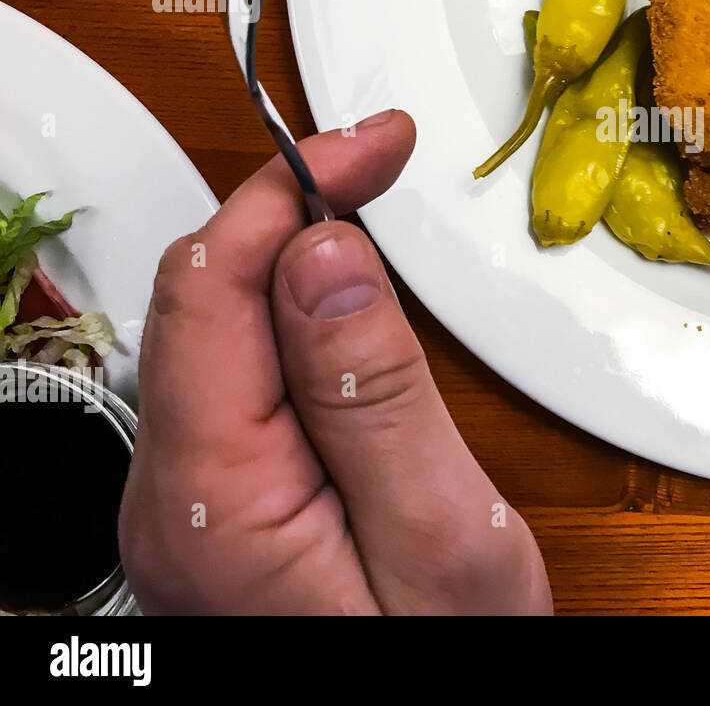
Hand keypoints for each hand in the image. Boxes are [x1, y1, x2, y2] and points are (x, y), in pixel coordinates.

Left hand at [119, 111, 550, 613]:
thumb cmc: (443, 674)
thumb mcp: (445, 543)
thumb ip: (378, 398)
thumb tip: (326, 258)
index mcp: (215, 497)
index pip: (213, 284)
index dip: (287, 189)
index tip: (371, 146)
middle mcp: (174, 495)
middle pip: (202, 297)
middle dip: (287, 208)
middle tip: (378, 164)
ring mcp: (189, 501)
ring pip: (216, 331)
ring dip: (288, 256)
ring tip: (366, 216)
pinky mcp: (219, 505)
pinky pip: (236, 378)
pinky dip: (287, 315)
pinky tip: (336, 304)